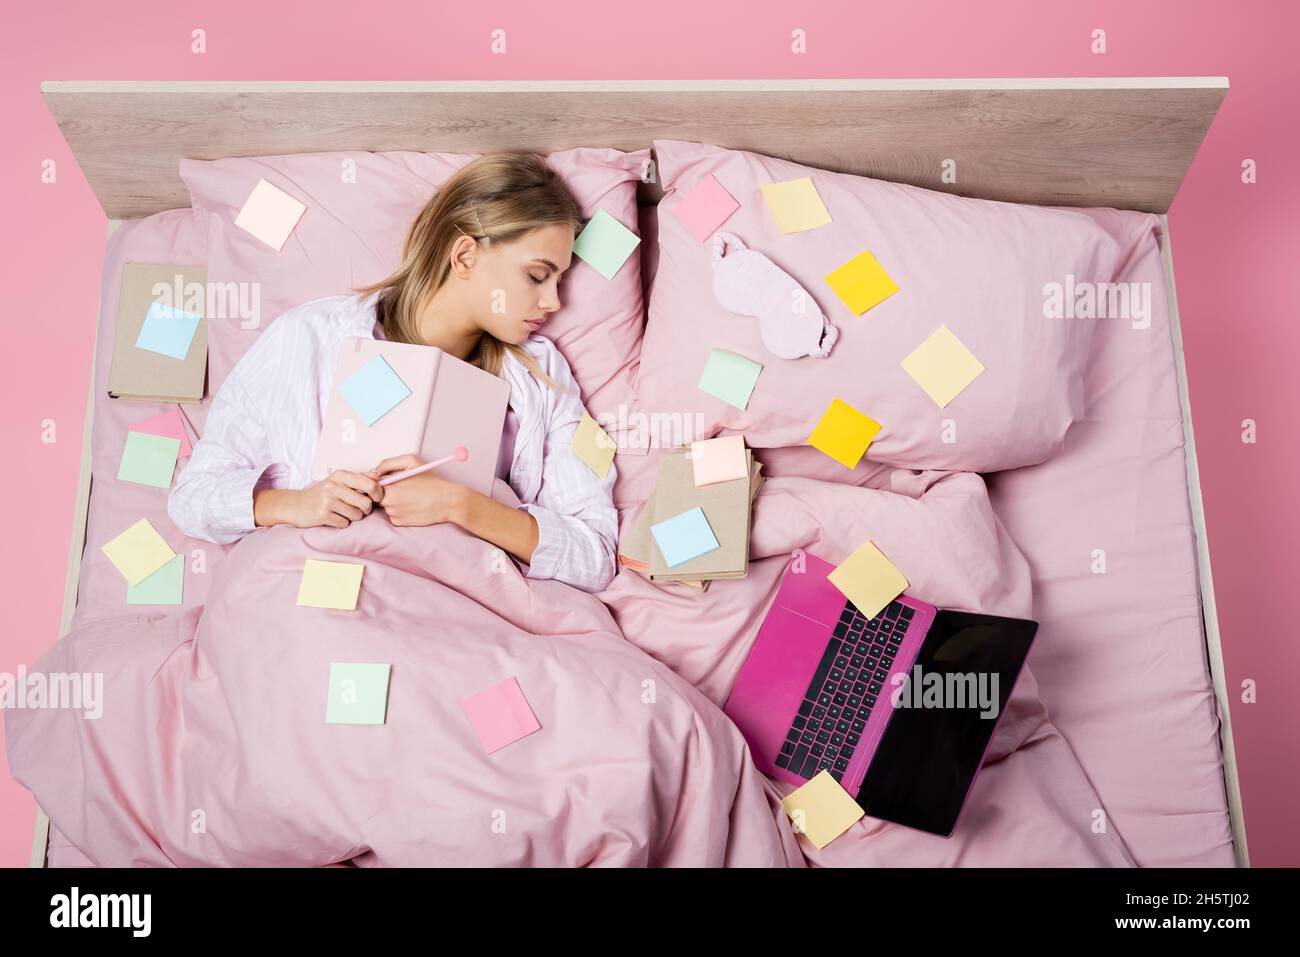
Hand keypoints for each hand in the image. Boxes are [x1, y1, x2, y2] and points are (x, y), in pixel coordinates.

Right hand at [258, 469, 383, 529]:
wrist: (296, 505)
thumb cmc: (322, 493)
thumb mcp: (339, 481)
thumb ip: (360, 478)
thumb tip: (378, 475)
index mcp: (340, 475)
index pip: (370, 484)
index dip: (378, 493)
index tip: (376, 498)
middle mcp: (333, 486)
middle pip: (366, 503)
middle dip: (366, 509)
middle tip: (359, 508)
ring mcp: (327, 500)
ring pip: (356, 515)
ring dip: (353, 517)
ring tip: (343, 512)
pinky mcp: (322, 515)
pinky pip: (345, 524)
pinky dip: (342, 523)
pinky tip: (334, 517)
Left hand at [372, 454, 470, 527]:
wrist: (448, 501)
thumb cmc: (432, 481)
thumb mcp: (412, 462)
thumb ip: (388, 464)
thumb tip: (374, 472)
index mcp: (389, 487)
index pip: (370, 483)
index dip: (377, 480)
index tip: (386, 479)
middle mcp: (389, 502)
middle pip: (375, 495)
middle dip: (384, 491)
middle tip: (401, 488)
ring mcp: (393, 514)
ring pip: (384, 505)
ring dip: (392, 501)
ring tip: (410, 496)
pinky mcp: (399, 523)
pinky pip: (392, 515)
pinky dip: (398, 511)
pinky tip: (411, 506)